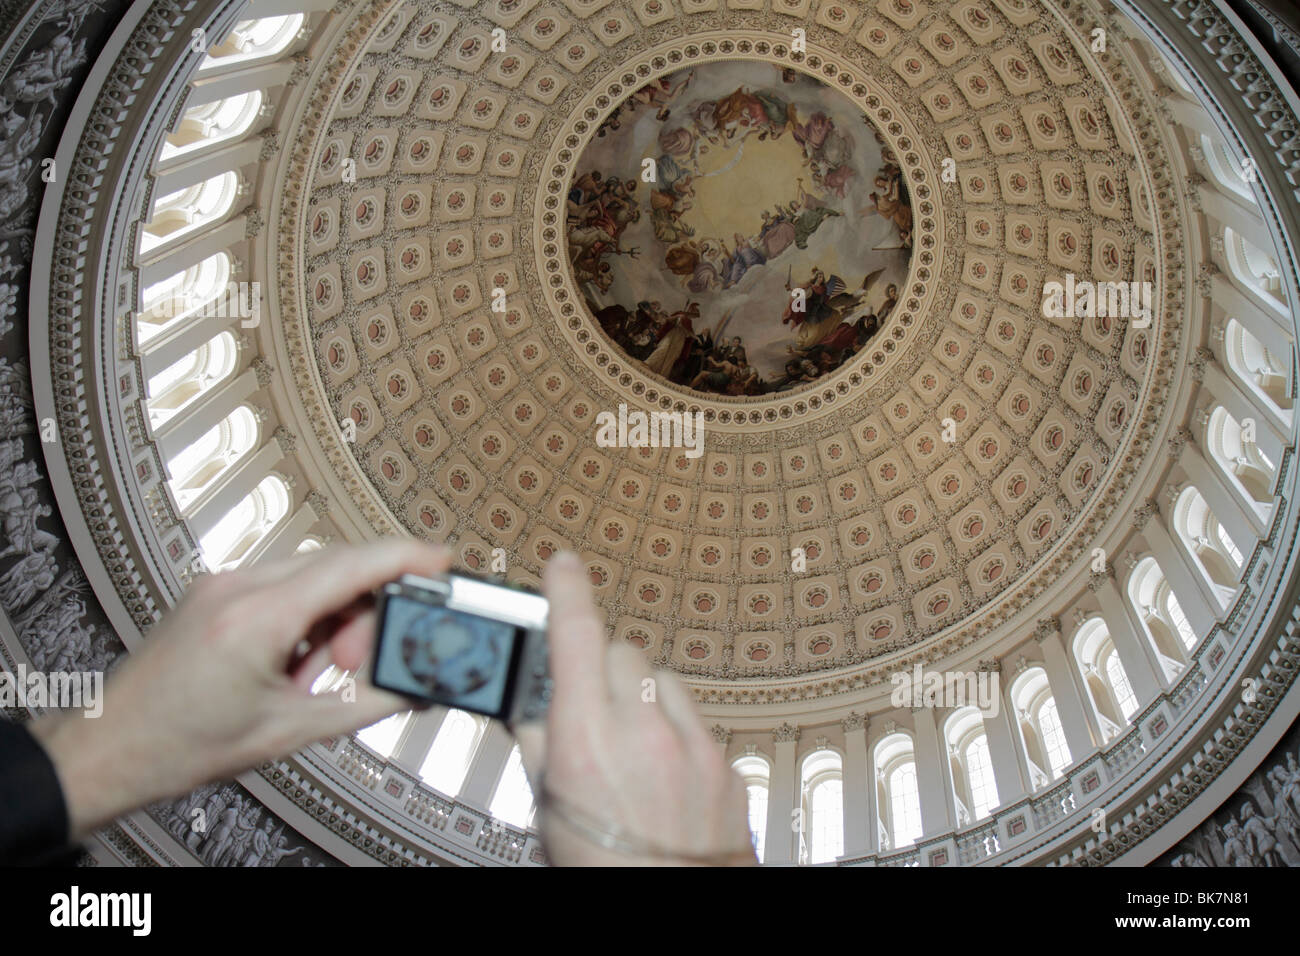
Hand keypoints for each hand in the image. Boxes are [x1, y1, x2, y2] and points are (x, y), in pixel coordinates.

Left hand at [31, 541, 450, 839]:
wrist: (108, 750)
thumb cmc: (178, 746)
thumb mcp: (289, 732)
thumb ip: (365, 705)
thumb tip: (414, 687)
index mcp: (256, 619)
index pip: (351, 566)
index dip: (406, 558)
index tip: (442, 560)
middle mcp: (237, 588)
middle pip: (337, 568)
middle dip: (368, 610)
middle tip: (365, 664)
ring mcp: (222, 585)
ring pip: (312, 577)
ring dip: (336, 619)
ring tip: (320, 676)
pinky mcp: (215, 593)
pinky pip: (284, 587)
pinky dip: (307, 620)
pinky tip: (297, 664)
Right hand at [511, 552, 755, 865]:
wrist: (670, 912)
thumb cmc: (602, 873)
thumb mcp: (547, 808)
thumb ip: (539, 743)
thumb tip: (528, 700)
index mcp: (585, 741)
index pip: (575, 635)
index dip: (566, 589)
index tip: (561, 564)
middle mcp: (642, 732)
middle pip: (618, 650)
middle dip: (597, 663)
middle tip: (584, 702)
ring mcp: (691, 744)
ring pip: (658, 678)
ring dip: (637, 691)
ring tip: (625, 740)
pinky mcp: (724, 761)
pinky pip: (692, 715)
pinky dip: (671, 725)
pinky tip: (660, 765)